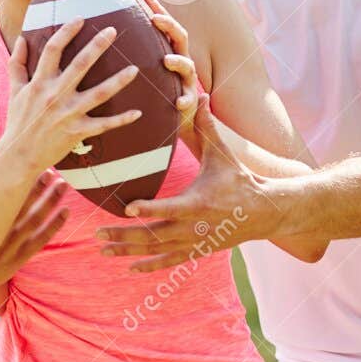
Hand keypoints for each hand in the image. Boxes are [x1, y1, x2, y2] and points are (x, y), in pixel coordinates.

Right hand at [0, 162, 67, 312]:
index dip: (25, 180)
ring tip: (64, 186)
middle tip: (55, 173)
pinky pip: (38, 243)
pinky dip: (53, 227)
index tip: (37, 164)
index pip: (8, 195)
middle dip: (42, 189)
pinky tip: (65, 213)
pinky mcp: (15, 263)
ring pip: (36, 222)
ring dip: (51, 203)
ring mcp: (8, 250)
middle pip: (26, 207)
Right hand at [1, 19, 142, 178]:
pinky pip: (104, 124)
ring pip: (99, 94)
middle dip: (97, 46)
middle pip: (80, 65)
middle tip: (113, 30)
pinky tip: (138, 113)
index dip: (66, 32)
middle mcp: (55, 95)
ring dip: (118, 81)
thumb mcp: (14, 90)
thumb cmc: (18, 120)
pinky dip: (121, 120)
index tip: (80, 19)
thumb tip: (21, 38)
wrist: (19, 155)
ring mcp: (69, 114)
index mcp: (40, 82)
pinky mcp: (78, 131)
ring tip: (135, 68)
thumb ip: (17, 63)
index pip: (52, 50)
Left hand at [95, 95, 276, 271]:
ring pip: (156, 251)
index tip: (127, 208)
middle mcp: (193, 227)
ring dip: (128, 251)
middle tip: (97, 233)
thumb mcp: (223, 153)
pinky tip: (129, 266)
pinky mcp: (196, 250)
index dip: (149, 208)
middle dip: (123, 236)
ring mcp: (193, 242)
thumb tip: (198, 95)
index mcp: (197, 203)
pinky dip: (149, 265)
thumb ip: (208, 127)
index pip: (169, 208)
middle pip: (153, 235)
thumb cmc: (239, 178)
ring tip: (103, 250)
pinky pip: (169, 261)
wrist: (263, 211)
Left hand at [139, 0, 197, 132]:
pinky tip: (179, 102)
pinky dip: (185, 99)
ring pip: (188, 66)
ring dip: (178, 61)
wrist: (174, 116)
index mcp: (170, 50)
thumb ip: (135, 49)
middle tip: (154, 19)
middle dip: (169, 26)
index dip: (158, 9)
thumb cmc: (154, 89)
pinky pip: (189, 99)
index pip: (166, 25)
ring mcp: (187, 80)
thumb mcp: (146, 66)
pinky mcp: (189, 101)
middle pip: (180, 37)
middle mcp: (182, 61)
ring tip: (166, 60)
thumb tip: (109, 28)